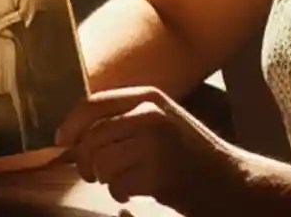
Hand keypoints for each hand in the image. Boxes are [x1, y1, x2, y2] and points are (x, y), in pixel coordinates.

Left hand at [53, 86, 249, 213]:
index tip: (60, 140)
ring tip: (122, 180)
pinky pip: (117, 185)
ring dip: (105, 178)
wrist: (230, 180)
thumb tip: (73, 132)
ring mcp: (155, 144)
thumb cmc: (188, 153)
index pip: (94, 104)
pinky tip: (134, 192)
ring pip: (101, 162)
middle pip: (92, 138)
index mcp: (148, 97)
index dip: (71, 124)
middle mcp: (150, 114)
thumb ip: (124, 117)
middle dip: (85, 160)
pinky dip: (120, 194)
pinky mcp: (158, 174)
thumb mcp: (159, 119)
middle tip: (92, 173)